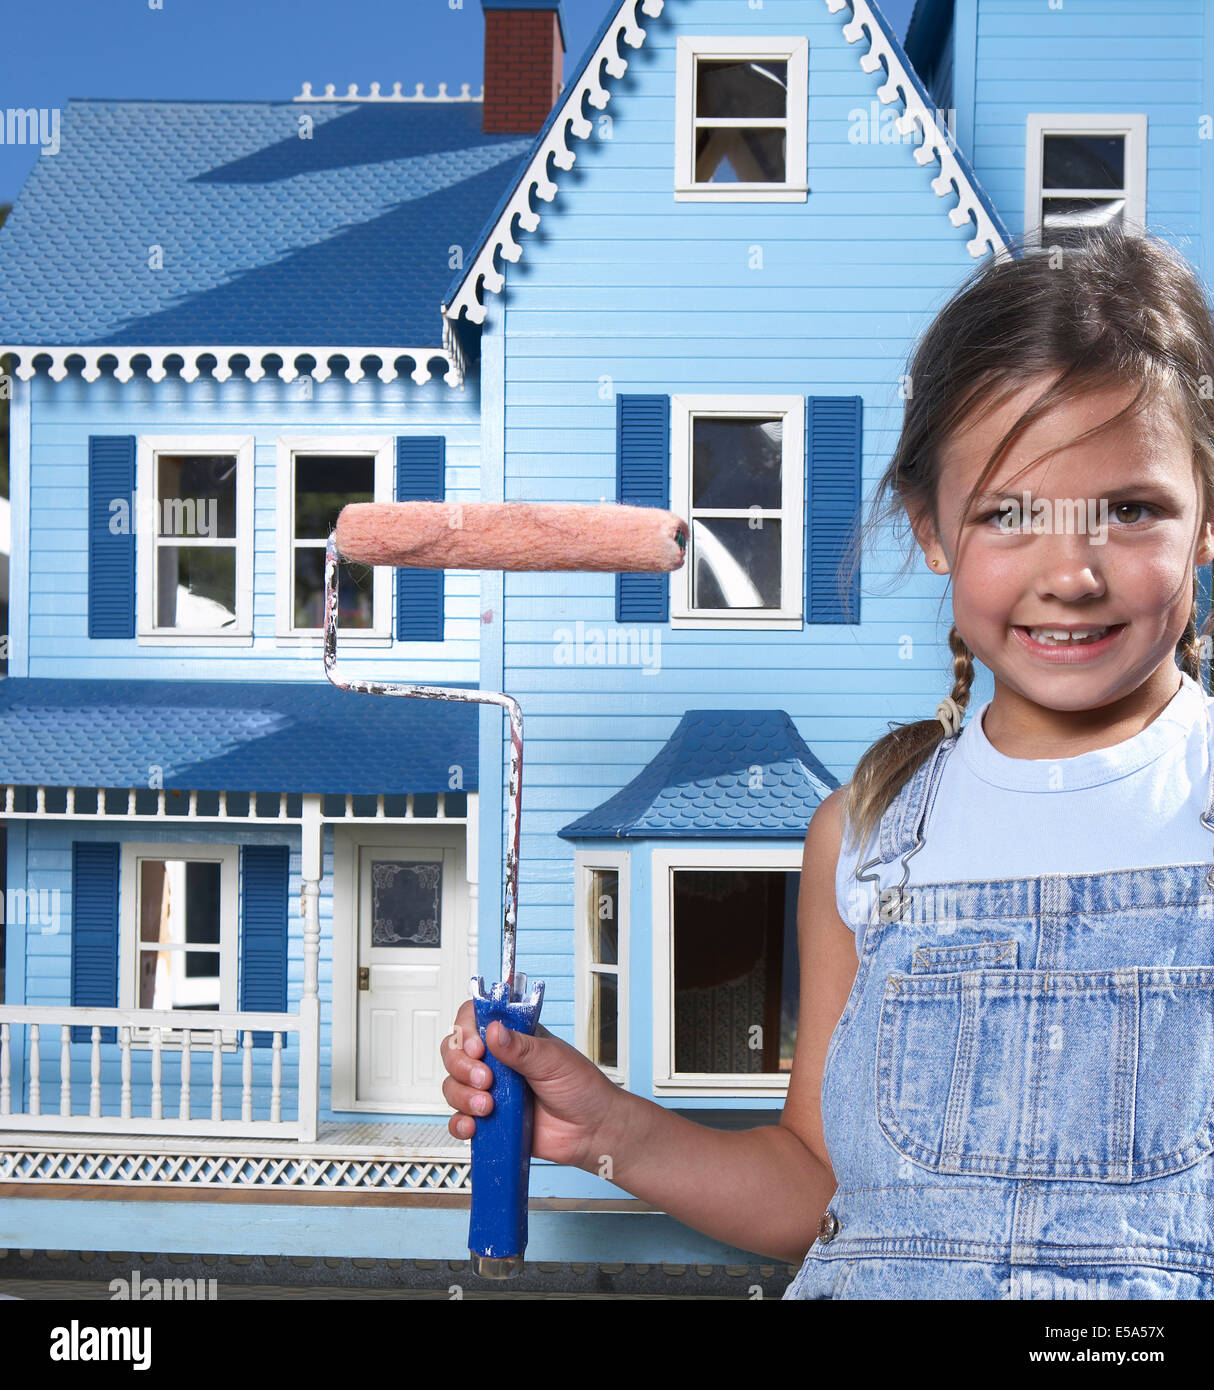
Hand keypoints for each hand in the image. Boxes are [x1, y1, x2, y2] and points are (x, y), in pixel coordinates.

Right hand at [441, 997, 619, 1171]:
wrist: (591, 1130)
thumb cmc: (580, 1087)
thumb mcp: (553, 1059)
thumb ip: (521, 1047)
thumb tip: (494, 1031)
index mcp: (511, 1037)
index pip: (473, 1020)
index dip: (466, 1031)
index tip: (477, 1047)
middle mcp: (496, 1061)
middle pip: (454, 1052)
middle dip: (462, 1066)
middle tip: (487, 1080)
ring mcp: (490, 1090)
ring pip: (452, 1086)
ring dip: (463, 1096)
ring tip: (488, 1106)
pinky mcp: (489, 1120)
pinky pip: (460, 1120)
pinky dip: (460, 1123)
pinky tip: (474, 1126)